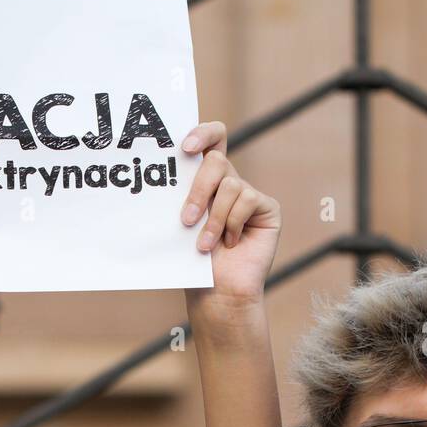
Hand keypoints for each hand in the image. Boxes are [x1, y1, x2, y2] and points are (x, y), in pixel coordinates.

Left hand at [178, 121, 281, 337]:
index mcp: (206, 181)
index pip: (211, 140)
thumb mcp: (180, 224)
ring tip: (205, 245)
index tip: (184, 147)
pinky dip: (232, 223)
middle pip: (216, 161)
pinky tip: (232, 243)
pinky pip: (248, 199)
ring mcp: (250, 195)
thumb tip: (159, 172)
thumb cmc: (193, 262)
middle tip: (186, 219)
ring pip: (230, 185)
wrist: (217, 293)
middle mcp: (229, 183)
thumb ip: (180, 196)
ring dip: (213, 219)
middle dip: (198, 189)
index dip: (202, 133)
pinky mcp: (268, 208)